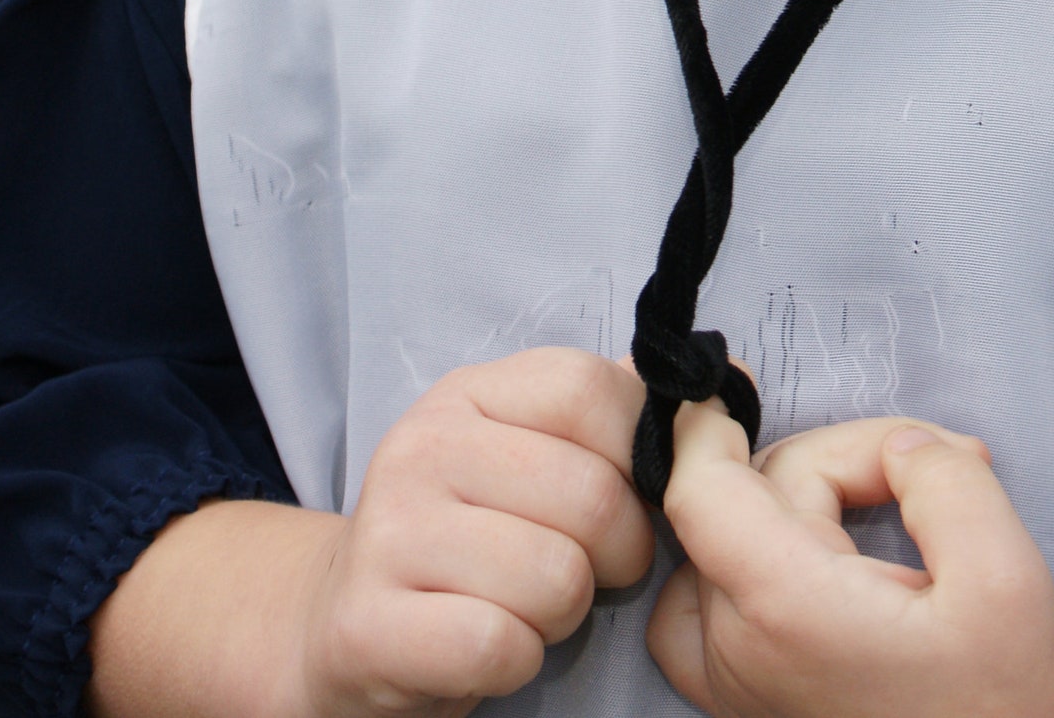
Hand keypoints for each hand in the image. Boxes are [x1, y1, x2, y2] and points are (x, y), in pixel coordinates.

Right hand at [295, 347, 652, 713]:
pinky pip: (501, 647)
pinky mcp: (368, 625)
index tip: (634, 497)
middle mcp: (421, 446)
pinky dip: (516, 662)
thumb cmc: (468, 537)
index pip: (591, 392)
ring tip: (526, 607)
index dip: (641, 456)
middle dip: (616, 554)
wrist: (342, 619)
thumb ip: (608, 416)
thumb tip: (711, 391)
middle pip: (591, 496)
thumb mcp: (526, 451)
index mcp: (468, 392)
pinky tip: (488, 647)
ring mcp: (388, 533)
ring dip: (563, 615)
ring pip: (557, 580)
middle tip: (584, 571)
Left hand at [647, 404, 1053, 717]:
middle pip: (748, 498)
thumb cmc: (1001, 703)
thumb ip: (945, 479)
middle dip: (840, 462)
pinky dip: (743, 563)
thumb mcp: (1005, 576)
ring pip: (719, 547)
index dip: (706, 425)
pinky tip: (810, 556)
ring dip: (785, 507)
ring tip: (880, 513)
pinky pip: (704, 609)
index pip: (699, 489)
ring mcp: (730, 689)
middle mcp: (738, 651)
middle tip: (938, 474)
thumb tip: (901, 448)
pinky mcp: (739, 708)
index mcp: (788, 609)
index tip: (730, 382)